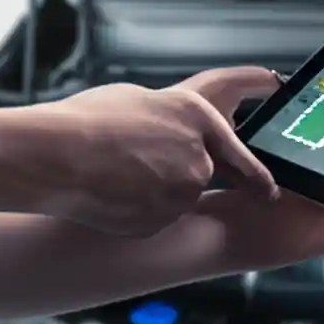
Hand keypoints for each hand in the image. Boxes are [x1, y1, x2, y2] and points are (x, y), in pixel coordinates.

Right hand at [31, 67, 280, 235]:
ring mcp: (182, 193)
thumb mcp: (142, 102)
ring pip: (176, 199)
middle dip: (177, 176)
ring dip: (152, 192)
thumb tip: (181, 131)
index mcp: (199, 117)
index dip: (258, 178)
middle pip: (203, 177)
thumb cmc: (88, 121)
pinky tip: (110, 194)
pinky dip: (136, 211)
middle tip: (139, 168)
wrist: (54, 155)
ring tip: (114, 174)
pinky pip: (154, 218)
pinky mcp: (160, 220)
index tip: (268, 192)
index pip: (244, 156)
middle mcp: (200, 158)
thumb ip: (175, 120)